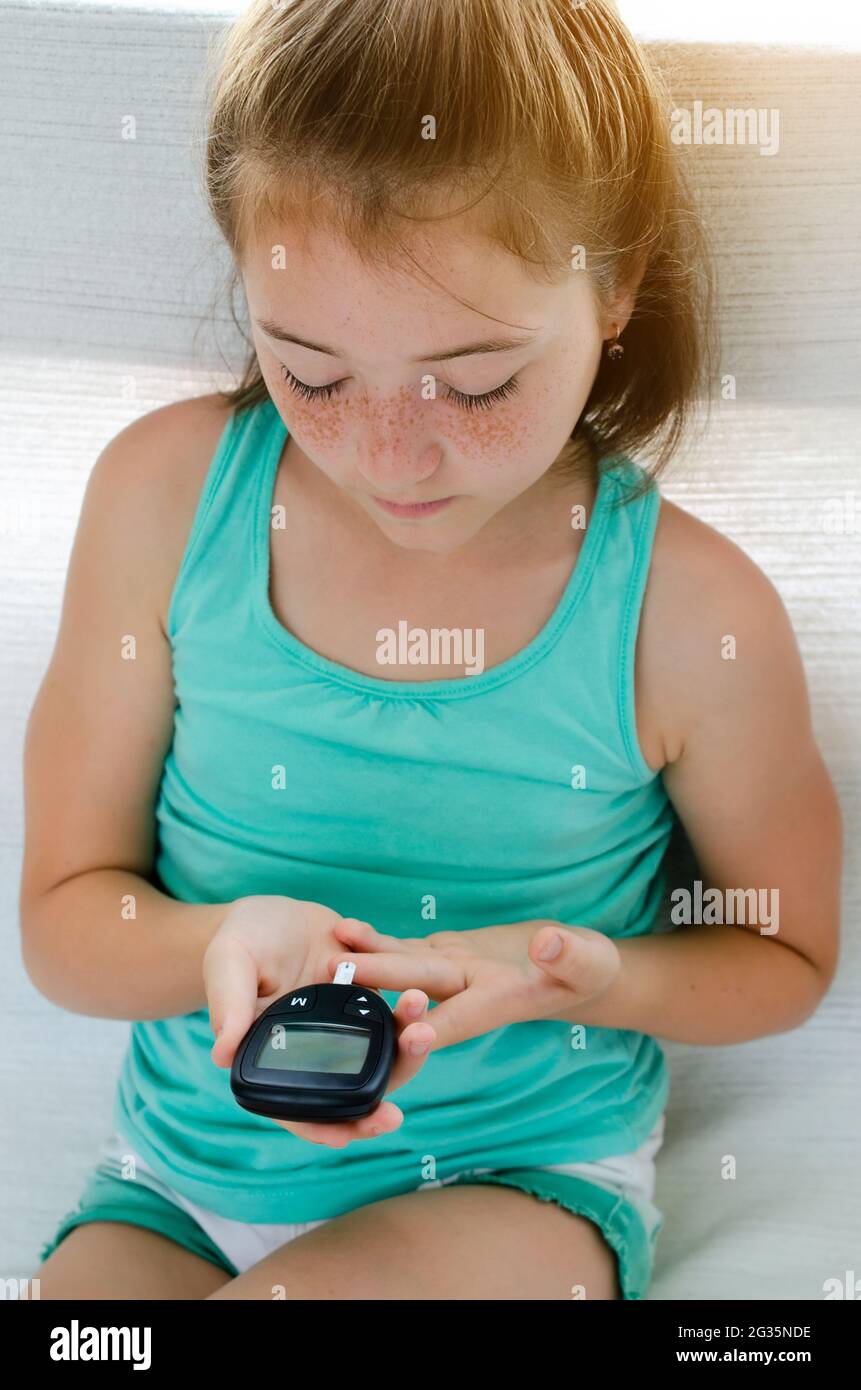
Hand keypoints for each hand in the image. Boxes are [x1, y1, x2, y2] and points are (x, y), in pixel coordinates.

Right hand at [203, 896, 435, 1147]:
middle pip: (363, 1081)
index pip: (308, 1110)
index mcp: (280, 1061)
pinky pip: (393, 1001)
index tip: (376, 1122)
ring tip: (417, 999)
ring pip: (386, 1044)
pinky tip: (406, 972)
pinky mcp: (367, 995)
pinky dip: (403, 992)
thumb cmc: (238, 944)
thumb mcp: (228, 965)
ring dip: (409, 1030)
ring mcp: (348, 1024)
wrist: (268, 912)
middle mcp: (320, 1052)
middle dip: (398, 1068)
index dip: (339, 1126)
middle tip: (420, 1039)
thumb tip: (222, 1054)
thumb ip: (230, 1007)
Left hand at [326, 918, 622, 1046]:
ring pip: (403, 966)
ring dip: (368, 959)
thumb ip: (568, 955)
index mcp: (499, 1001)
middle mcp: (465, 993)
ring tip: (333, 943)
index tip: (408, 1033)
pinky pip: (405, 947)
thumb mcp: (590, 962)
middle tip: (336, 976)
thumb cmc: (588, 970)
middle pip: (418, 989)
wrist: (571, 968)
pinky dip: (378, 940)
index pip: (461, 1019)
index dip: (434, 1028)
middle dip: (379, 982)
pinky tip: (347, 930)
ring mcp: (451, 974)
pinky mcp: (444, 953)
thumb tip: (546, 941)